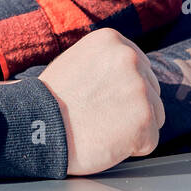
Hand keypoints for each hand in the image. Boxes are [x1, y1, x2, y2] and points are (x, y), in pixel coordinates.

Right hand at [38, 29, 164, 175]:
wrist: (35, 128)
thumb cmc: (52, 102)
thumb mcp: (78, 62)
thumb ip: (106, 62)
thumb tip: (132, 70)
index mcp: (113, 41)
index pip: (140, 68)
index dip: (121, 91)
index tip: (101, 100)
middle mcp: (129, 58)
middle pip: (151, 90)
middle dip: (131, 108)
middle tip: (99, 117)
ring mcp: (139, 87)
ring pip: (155, 115)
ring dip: (134, 128)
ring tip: (101, 129)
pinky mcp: (145, 118)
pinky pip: (150, 141)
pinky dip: (133, 148)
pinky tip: (107, 141)